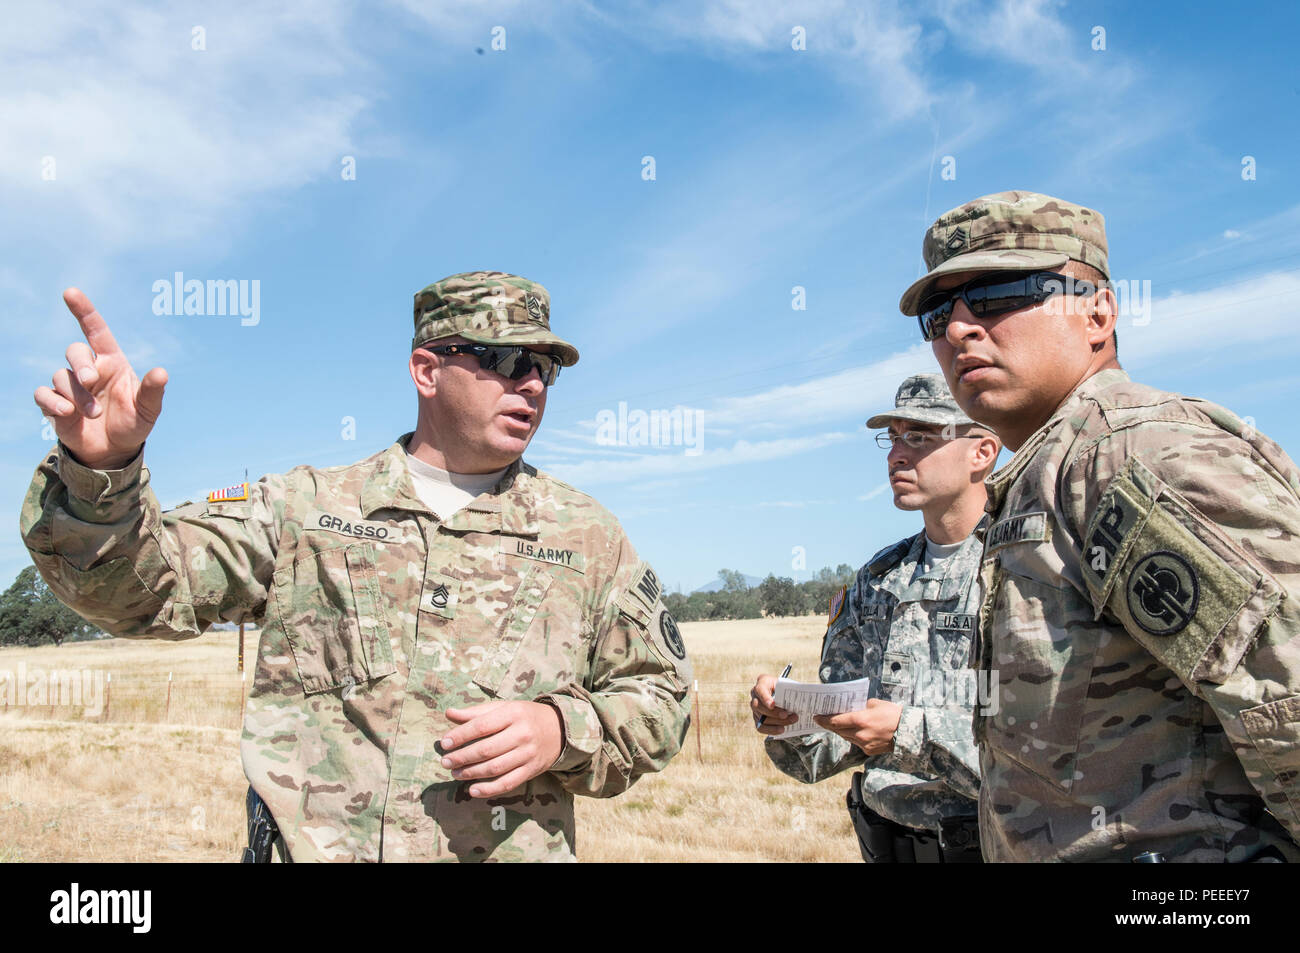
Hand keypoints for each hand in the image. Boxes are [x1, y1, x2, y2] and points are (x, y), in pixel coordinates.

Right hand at [33, 288, 168, 469]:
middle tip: (91, 381)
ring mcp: (69, 386)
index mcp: (111, 362)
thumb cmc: (133, 423)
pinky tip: (67, 413)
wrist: (114, 451)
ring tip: (93, 415)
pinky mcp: (54, 404)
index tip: (70, 293)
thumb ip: (153, 391)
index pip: (95, 330)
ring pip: (61, 376)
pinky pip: (43, 393)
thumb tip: (162, 372)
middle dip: (81, 364)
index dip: (83, 311)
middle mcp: (89, 369)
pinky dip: (53, 402)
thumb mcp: (148, 410)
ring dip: (77, 395)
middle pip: (74, 351)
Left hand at [440, 700, 563, 797]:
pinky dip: (489, 789)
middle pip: (487, 749)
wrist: (559, 729)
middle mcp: (522, 733)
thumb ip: (476, 712)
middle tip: (445, 762)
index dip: (461, 736)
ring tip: (455, 773)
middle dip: (462, 757)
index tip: (444, 743)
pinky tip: (473, 790)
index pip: (482, 726)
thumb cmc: (524, 716)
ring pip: (495, 768)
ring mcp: (528, 753)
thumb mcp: (503, 708)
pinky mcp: (531, 770)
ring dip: (471, 773)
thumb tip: (449, 713)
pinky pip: (508, 783)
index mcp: (513, 714)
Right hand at [750, 674, 797, 735]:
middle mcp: (755, 696)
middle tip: (786, 715)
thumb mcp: (786, 684)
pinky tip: (782, 729)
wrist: (781, 693)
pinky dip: (772, 730)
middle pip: (759, 706)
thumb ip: (790, 690)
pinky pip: (761, 727)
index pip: (760, 690)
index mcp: (762, 683)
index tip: (773, 705)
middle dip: (774, 713)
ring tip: (790, 721)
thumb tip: (800, 700)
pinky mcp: (757, 719)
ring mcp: (755, 708)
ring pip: (761, 718)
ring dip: (776, 722)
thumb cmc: (785, 688)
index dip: (765, 698)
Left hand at [814, 699, 902, 754]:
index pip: (836, 721)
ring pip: (846, 737)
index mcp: (860, 720)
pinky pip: (855, 743)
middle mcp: (859, 734)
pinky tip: (853, 731)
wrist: (909, 731)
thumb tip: (853, 708)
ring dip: (840, 731)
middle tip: (822, 719)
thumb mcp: (876, 704)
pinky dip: (852, 736)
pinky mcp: (869, 750)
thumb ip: (861, 706)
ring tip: (836, 724)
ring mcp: (864, 744)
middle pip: (838, 730)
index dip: (824, 719)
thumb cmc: (893, 714)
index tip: (816, 717)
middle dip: (830, 725)